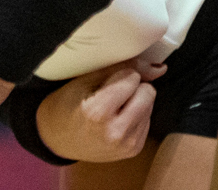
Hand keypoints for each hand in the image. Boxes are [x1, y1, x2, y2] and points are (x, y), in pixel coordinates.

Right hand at [35, 58, 164, 162]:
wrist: (58, 139)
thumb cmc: (67, 104)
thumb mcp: (84, 80)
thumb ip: (119, 69)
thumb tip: (160, 67)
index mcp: (98, 112)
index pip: (131, 77)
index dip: (120, 73)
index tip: (107, 79)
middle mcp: (115, 131)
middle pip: (147, 92)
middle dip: (134, 87)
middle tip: (115, 91)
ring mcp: (127, 144)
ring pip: (151, 105)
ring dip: (136, 101)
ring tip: (115, 106)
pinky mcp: (134, 150)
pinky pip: (148, 120)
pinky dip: (136, 115)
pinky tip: (118, 118)